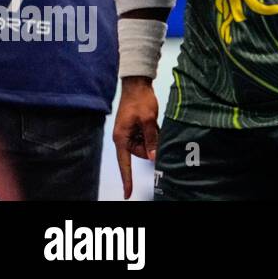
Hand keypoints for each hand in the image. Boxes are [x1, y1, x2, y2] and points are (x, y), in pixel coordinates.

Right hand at [112, 76, 159, 199]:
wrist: (137, 84)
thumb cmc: (140, 100)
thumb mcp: (148, 120)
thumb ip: (151, 139)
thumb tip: (153, 156)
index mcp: (121, 138)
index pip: (124, 164)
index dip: (127, 179)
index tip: (128, 194)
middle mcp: (123, 138)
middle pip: (140, 152)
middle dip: (150, 146)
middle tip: (156, 130)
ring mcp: (129, 133)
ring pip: (145, 145)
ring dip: (152, 138)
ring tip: (154, 123)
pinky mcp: (135, 128)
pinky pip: (145, 137)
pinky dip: (152, 133)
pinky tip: (154, 123)